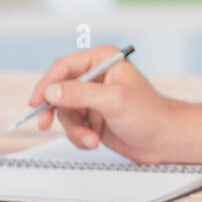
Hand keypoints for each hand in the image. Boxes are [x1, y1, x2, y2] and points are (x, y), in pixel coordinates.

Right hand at [27, 46, 185, 163]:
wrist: (165, 139)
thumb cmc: (150, 114)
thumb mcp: (113, 100)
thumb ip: (80, 94)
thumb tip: (51, 91)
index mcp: (104, 60)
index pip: (65, 66)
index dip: (47, 83)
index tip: (37, 100)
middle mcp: (97, 77)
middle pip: (59, 90)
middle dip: (57, 110)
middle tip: (45, 123)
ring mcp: (94, 98)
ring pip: (65, 112)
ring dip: (75, 129)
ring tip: (90, 139)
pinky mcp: (94, 118)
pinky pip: (73, 126)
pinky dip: (80, 136)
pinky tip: (93, 141)